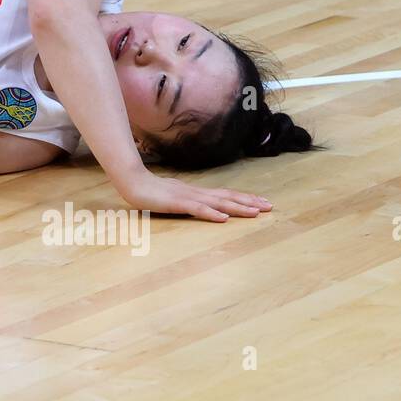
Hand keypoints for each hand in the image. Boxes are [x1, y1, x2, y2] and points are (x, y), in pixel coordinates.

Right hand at [119, 172, 272, 222]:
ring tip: (255, 212)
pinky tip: (223, 219)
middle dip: (249, 202)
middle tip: (269, 207)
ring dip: (237, 208)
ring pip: (217, 203)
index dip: (244, 198)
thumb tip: (200, 204)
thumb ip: (187, 200)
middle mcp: (197, 193)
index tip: (261, 203)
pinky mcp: (176, 203)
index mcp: (196, 192)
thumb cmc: (150, 190)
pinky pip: (197, 209)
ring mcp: (187, 197)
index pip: (225, 195)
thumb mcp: (173, 196)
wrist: (131, 182)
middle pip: (227, 197)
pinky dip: (211, 214)